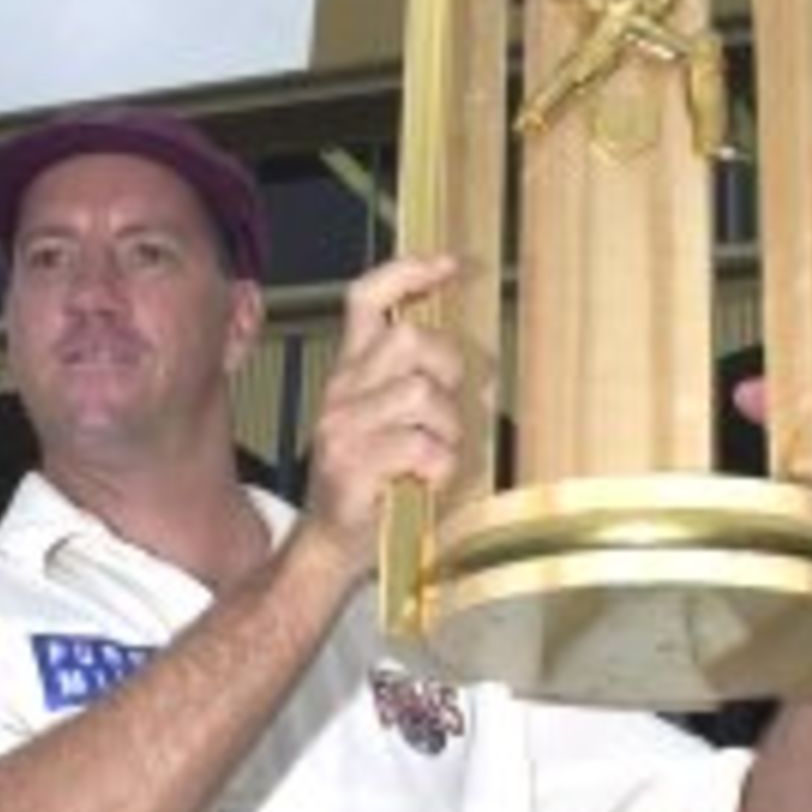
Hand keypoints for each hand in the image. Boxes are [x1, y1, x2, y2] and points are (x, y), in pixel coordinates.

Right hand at [304, 255, 461, 580]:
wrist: (329, 547)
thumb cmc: (375, 484)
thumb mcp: (394, 422)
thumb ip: (424, 386)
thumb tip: (482, 371)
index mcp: (352, 371)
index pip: (367, 298)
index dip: (408, 272)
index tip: (449, 264)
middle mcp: (341, 389)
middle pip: (408, 339)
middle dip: (449, 369)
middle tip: (452, 412)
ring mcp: (342, 426)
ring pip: (419, 393)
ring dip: (448, 428)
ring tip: (439, 456)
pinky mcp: (350, 464)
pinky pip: (418, 444)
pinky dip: (440, 464)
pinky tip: (429, 480)